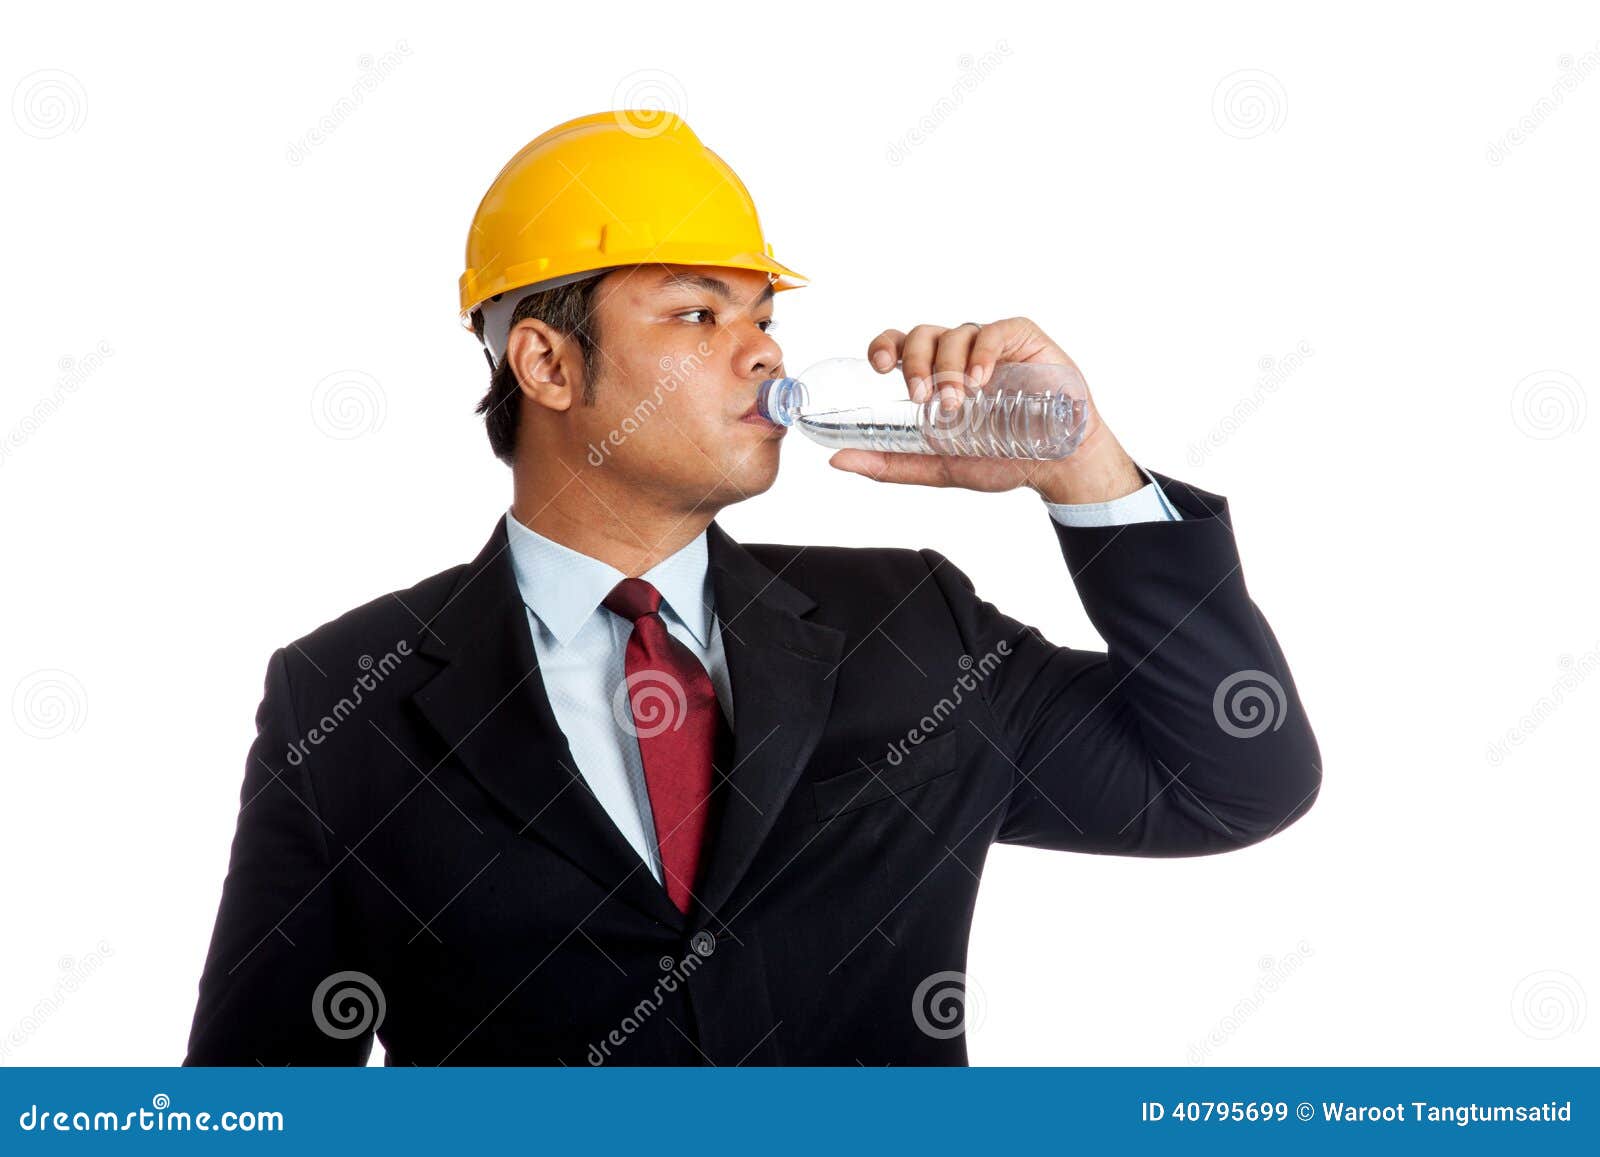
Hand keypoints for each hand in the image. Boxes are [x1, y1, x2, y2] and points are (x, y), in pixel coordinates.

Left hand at [827, 318, 1145, 504]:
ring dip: (949, 367)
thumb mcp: (938, 467)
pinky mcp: (1024, 340)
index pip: (900, 344)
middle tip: (920, 398)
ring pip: (956, 334)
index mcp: (935, 375)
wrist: (1058, 467)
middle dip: (916, 363)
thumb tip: (837, 461)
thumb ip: (889, 463)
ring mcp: (992, 345)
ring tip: (958, 402)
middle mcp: (959, 355)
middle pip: (922, 335)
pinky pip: (996, 331)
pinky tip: (982, 379)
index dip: (885, 346)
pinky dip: (984, 352)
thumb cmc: (1003, 460)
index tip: (880, 367)